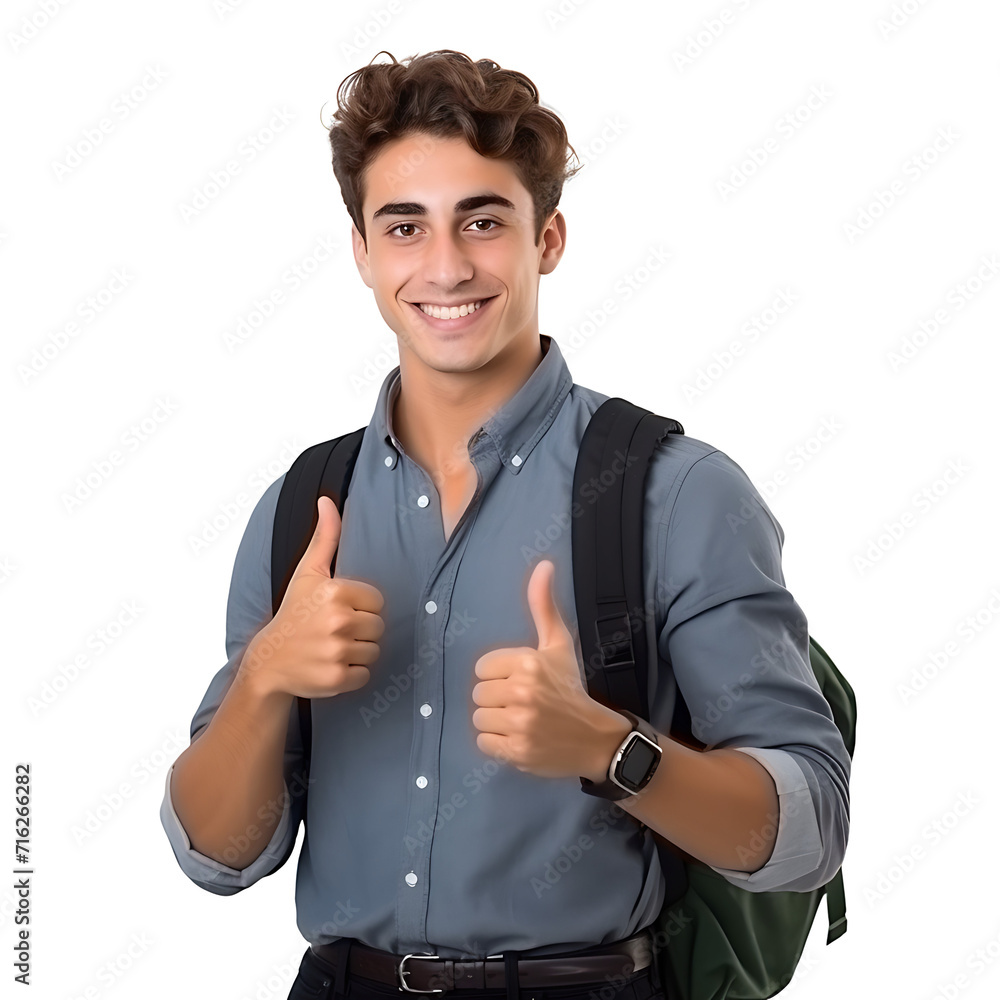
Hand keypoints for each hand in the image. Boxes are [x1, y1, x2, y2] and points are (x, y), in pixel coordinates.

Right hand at [240, 496, 384, 699]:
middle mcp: (337, 621)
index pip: (377, 601)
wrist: (269, 660)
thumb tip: (328, 500)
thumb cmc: (293, 613)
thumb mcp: (308, 573)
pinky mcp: (336, 678)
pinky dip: (352, 673)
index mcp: (335, 592)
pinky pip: (365, 674)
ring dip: (357, 652)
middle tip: (335, 630)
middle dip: (361, 630)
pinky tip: (331, 664)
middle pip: (378, 627)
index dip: (361, 607)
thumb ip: (325, 537)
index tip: (339, 610)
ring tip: (333, 646)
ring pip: (374, 651)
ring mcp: (336, 651)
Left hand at [471, 559, 616, 779]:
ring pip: (478, 718)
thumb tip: (543, 564)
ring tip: (521, 721)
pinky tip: (519, 738)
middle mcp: (523, 692)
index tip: (522, 682)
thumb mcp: (558, 643)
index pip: (482, 668)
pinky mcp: (516, 752)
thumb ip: (543, 605)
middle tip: (524, 704)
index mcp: (528, 662)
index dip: (499, 676)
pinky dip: (498, 744)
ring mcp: (519, 724)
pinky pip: (484, 743)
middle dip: (497, 699)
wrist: (595, 738)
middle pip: (479, 693)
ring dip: (495, 722)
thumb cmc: (570, 687)